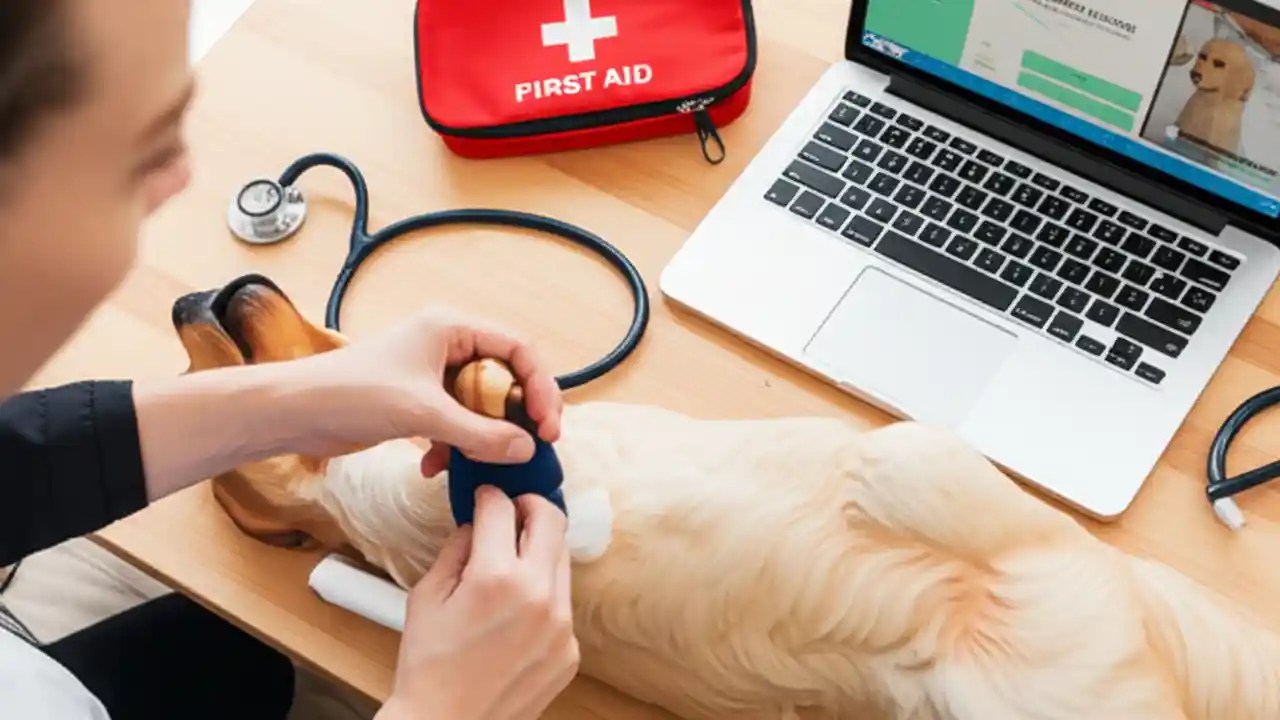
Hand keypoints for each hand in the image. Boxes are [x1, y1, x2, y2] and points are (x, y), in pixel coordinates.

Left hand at [279, 308, 563, 471]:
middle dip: (516, 415)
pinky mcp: (418, 400)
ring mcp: (433, 373)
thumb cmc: (351, 394)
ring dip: (484, 435)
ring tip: (484, 461)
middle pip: (505, 377)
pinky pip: (457, 420)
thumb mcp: (424, 414)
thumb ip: (480, 433)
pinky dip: (455, 444)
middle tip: (531, 446)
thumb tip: (526, 448)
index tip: (546, 425)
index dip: (539, 387)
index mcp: (452, 328)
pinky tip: (436, 466)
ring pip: (482, 403)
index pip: (519, 349)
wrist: (296, 412)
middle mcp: (447, 344)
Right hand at [378, 487, 578, 719]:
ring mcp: (561, 625)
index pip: (502, 508)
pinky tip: (516, 613)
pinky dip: (542, 595)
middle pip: (551, 521)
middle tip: (512, 511)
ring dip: (539, 550)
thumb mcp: (427, 596)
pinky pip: (562, 604)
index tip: (484, 497)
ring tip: (511, 563)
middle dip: (529, 506)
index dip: (489, 496)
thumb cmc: (428, 664)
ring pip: (561, 561)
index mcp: (496, 577)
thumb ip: (457, 549)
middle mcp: (538, 596)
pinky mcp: (570, 650)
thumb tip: (477, 524)